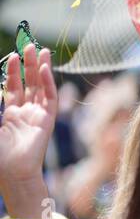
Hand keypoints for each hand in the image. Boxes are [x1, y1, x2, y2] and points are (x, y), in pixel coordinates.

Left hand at [0, 44, 57, 218]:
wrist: (12, 172)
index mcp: (10, 115)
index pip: (13, 88)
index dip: (13, 72)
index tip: (13, 56)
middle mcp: (25, 113)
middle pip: (29, 84)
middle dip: (29, 65)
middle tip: (30, 46)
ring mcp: (37, 117)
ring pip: (41, 88)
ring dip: (41, 69)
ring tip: (41, 51)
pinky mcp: (47, 122)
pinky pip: (49, 99)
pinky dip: (49, 83)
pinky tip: (45, 69)